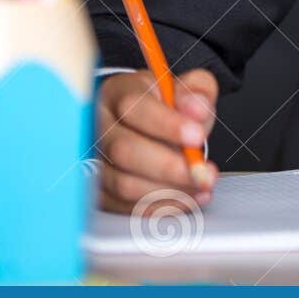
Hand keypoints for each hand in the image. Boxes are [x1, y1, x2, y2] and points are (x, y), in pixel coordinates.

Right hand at [94, 68, 219, 213]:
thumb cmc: (165, 107)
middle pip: (123, 150)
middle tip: (204, 174)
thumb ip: (197, 90)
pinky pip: (124, 206)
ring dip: (168, 191)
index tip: (197, 136)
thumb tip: (197, 108)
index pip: (133, 107)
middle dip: (169, 167)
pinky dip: (159, 207)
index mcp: (118, 93)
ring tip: (201, 187)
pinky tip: (187, 199)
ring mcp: (94, 161)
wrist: (146, 127)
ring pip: (123, 183)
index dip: (166, 124)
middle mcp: (99, 127)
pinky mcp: (99, 190)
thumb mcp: (185, 90)